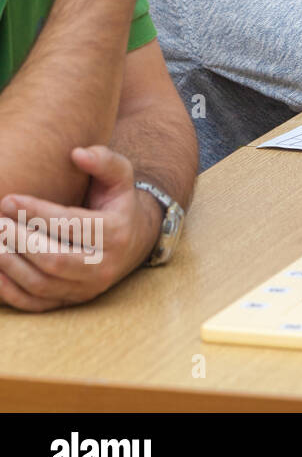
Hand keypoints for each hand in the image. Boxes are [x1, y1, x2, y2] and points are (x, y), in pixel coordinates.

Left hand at [0, 146, 160, 311]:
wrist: (134, 239)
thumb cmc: (117, 203)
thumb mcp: (120, 177)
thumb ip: (104, 160)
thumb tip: (78, 153)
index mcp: (117, 232)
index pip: (70, 225)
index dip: (36, 213)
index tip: (8, 200)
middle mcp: (105, 265)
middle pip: (54, 259)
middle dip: (20, 241)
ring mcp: (89, 288)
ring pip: (42, 283)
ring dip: (10, 264)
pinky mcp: (73, 301)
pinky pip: (36, 303)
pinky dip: (10, 291)